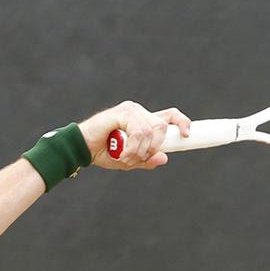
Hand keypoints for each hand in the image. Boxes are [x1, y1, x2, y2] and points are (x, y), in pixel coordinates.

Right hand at [78, 102, 192, 169]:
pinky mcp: (123, 112)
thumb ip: (146, 160)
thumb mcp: (130, 161)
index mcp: (144, 121)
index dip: (181, 122)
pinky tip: (122, 153)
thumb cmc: (104, 152)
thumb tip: (164, 158)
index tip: (186, 135)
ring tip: (125, 158)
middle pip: (161, 127)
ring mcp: (131, 110)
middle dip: (153, 148)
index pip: (169, 116)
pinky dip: (133, 148)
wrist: (83, 148)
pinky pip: (139, 132)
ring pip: (151, 132)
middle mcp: (139, 112)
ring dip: (139, 151)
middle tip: (136, 158)